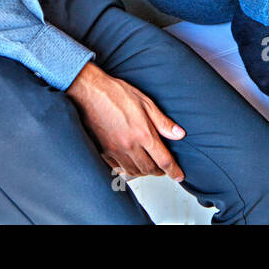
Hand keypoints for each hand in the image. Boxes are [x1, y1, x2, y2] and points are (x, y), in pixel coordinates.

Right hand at [65, 63, 185, 180]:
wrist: (89, 92)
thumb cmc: (115, 93)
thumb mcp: (145, 103)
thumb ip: (162, 122)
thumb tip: (179, 134)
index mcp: (143, 134)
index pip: (163, 160)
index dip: (174, 171)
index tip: (179, 176)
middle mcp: (129, 146)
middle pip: (149, 169)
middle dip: (159, 172)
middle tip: (164, 169)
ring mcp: (115, 150)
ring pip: (134, 171)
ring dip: (144, 172)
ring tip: (149, 167)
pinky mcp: (103, 151)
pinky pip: (118, 168)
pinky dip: (127, 169)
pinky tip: (130, 163)